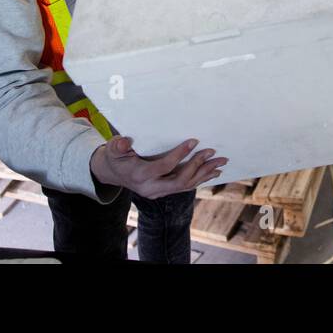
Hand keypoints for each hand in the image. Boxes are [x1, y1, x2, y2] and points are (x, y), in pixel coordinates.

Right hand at [90, 136, 227, 197]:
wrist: (112, 173)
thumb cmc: (115, 157)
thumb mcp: (112, 150)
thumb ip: (118, 146)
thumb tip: (124, 141)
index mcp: (140, 176)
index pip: (164, 167)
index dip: (179, 155)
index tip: (194, 141)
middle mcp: (151, 188)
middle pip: (179, 181)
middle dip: (198, 167)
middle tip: (213, 153)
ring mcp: (158, 192)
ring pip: (185, 185)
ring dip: (204, 174)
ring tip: (220, 164)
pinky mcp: (164, 191)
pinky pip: (185, 186)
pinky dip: (199, 179)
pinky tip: (212, 172)